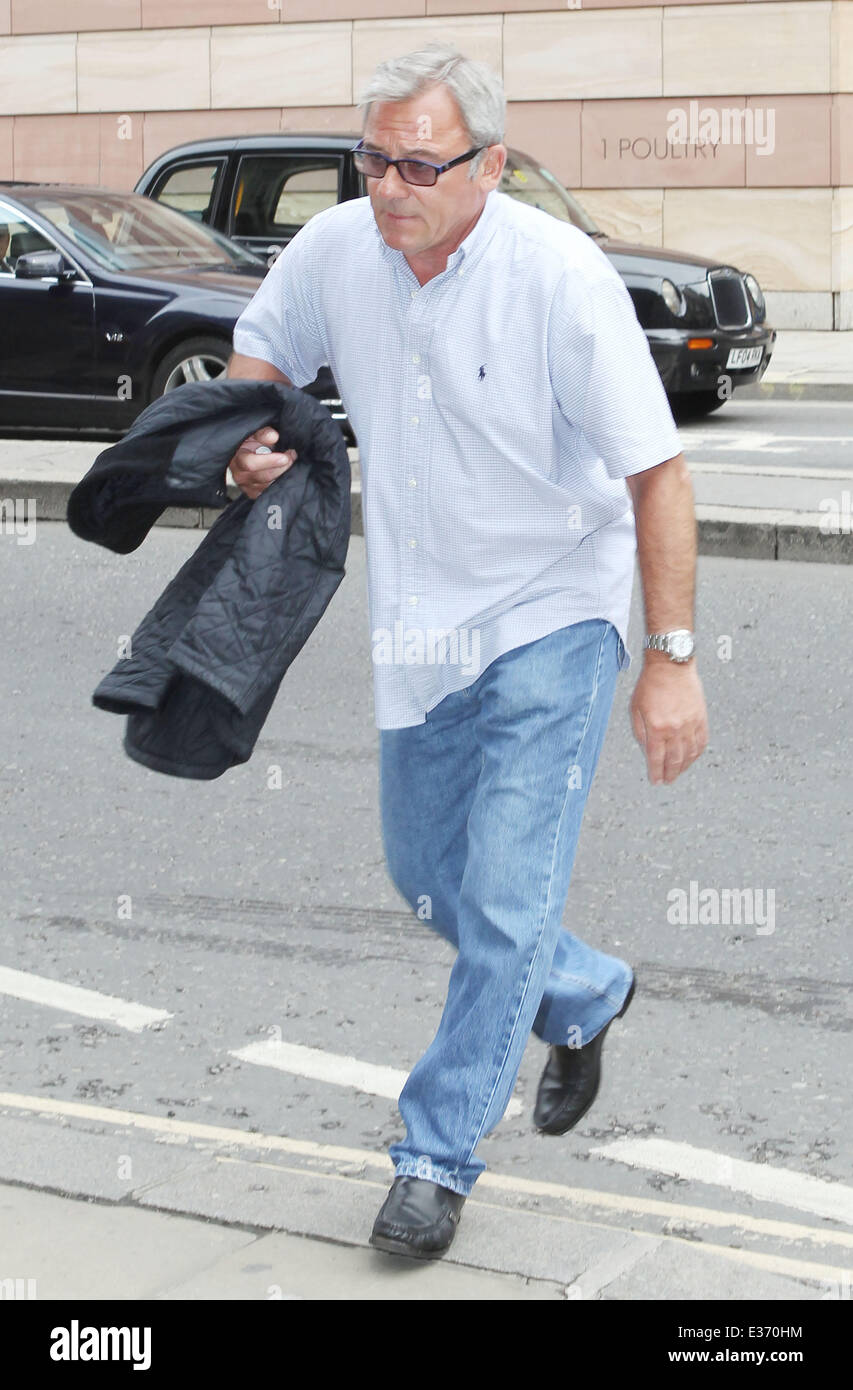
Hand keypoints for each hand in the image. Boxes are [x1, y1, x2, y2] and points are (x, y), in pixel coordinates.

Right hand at [228, 426, 296, 499]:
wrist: (243, 456)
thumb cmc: (249, 444)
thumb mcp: (254, 434)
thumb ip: (262, 434)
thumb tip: (273, 435)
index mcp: (236, 459)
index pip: (250, 463)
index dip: (269, 461)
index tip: (285, 457)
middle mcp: (239, 475)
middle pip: (264, 476)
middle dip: (282, 467)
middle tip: (291, 456)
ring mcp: (247, 487)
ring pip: (269, 485)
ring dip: (283, 474)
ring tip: (289, 461)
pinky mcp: (254, 494)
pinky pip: (270, 491)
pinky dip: (280, 481)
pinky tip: (283, 472)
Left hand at [630, 655, 707, 784]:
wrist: (671, 665)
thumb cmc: (650, 684)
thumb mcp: (635, 708)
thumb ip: (640, 732)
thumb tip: (647, 751)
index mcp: (656, 727)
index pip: (656, 758)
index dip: (655, 772)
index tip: (655, 781)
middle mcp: (675, 729)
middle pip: (674, 760)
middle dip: (670, 774)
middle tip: (667, 781)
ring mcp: (690, 724)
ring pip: (689, 754)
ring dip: (683, 767)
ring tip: (678, 773)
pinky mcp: (701, 718)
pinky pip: (701, 742)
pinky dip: (696, 754)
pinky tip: (691, 758)